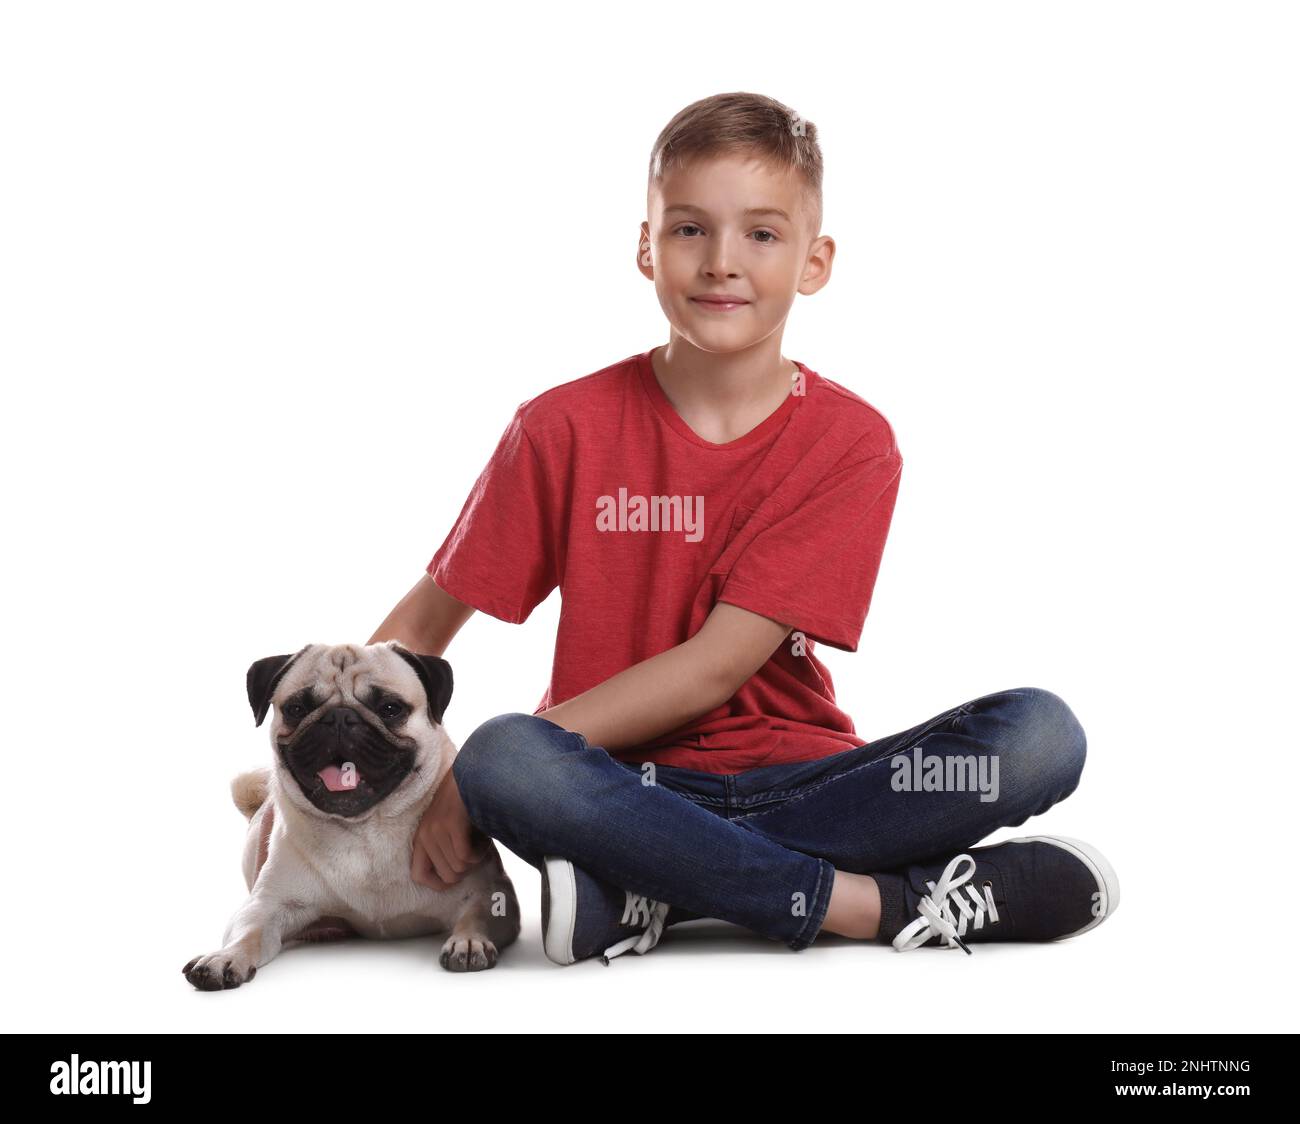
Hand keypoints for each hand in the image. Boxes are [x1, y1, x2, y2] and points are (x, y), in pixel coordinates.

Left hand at [411, 768, 489, 890]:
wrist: (474, 773)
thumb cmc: (469, 805)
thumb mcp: (451, 829)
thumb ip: (448, 849)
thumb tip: (457, 875)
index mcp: (422, 838)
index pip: (419, 876)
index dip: (439, 883)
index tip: (458, 874)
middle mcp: (425, 836)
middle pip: (449, 877)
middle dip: (468, 868)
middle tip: (475, 848)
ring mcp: (436, 830)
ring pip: (459, 868)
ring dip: (477, 856)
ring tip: (479, 838)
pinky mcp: (449, 825)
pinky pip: (466, 857)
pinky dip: (481, 851)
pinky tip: (484, 837)